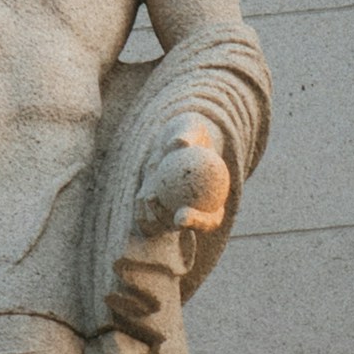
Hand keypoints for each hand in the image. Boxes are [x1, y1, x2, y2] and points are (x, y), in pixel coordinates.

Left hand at [135, 127, 231, 245]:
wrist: (173, 140)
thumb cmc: (189, 133)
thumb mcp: (191, 126)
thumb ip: (188, 134)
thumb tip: (180, 144)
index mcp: (213, 203)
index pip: (210, 220)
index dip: (199, 222)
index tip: (183, 214)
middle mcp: (194, 211)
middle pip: (187, 227)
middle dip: (178, 225)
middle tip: (172, 215)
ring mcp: (173, 211)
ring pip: (163, 223)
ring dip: (156, 215)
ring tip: (150, 196)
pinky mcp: (155, 208)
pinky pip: (149, 213)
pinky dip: (144, 207)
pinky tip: (140, 195)